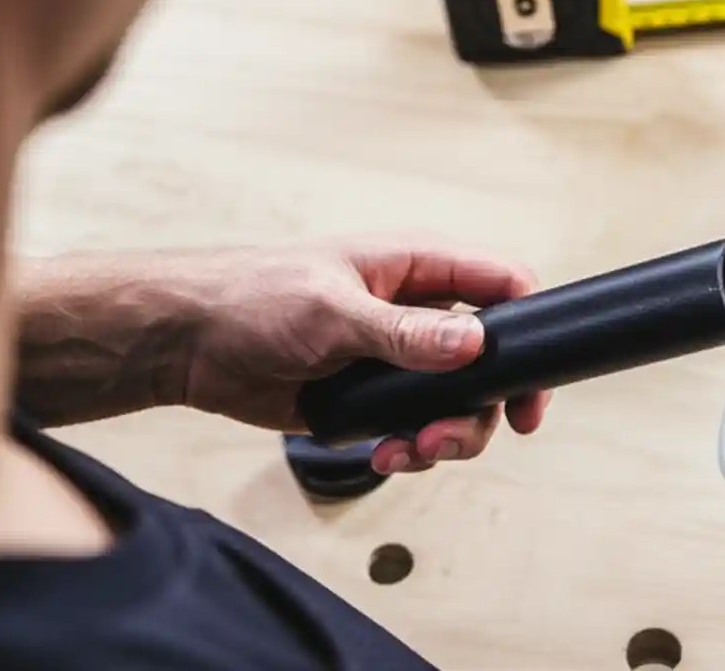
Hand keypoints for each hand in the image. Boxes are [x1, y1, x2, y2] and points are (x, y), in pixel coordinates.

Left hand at [178, 239, 551, 473]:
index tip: (531, 384)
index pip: (503, 285)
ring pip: (460, 404)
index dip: (533, 328)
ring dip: (446, 437)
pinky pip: (419, 429)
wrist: (191, 342)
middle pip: (492, 363)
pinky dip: (413, 450)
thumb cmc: (253, 297)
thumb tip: (476, 343)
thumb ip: (407, 333)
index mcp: (419, 269)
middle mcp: (420, 313)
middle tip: (447, 440)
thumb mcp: (333, 311)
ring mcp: (401, 359)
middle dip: (481, 409)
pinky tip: (384, 455)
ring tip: (406, 452)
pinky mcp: (377, 398)